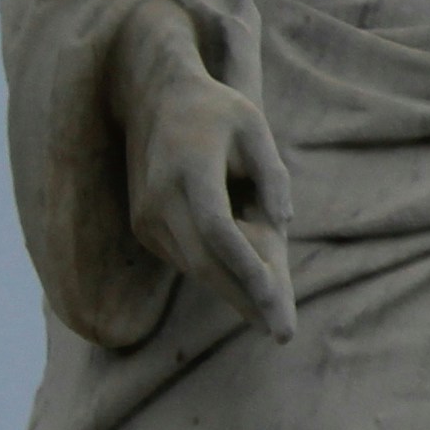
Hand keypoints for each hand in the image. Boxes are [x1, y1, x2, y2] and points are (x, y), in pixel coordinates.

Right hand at [117, 11, 297, 343]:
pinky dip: (216, 276)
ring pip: (194, 266)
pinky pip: (185, 259)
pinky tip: (246, 291)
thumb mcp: (254, 126)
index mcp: (190, 168)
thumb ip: (272, 172)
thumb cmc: (216, 110)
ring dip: (233, 294)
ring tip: (271, 321)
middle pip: (204, 261)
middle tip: (282, 332)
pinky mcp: (145, 225)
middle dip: (246, 299)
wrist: (153, 98)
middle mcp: (161, 198)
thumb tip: (285, 221)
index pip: (216, 228)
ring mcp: (147, 215)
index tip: (274, 294)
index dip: (245, 265)